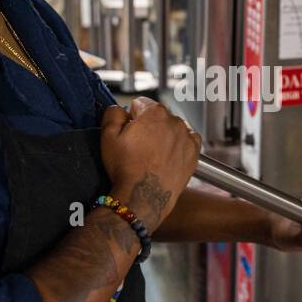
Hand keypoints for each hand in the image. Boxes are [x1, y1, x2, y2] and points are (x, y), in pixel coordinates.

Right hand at [100, 98, 199, 229]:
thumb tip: (118, 109)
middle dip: (148, 126)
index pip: (140, 104)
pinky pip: (187, 140)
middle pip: (158, 116)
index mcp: (154, 113)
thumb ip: (112, 113)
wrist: (144, 197)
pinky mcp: (194, 153)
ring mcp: (186, 137)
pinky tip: (167, 156)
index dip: (131, 117)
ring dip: (164, 135)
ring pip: (172, 128)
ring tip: (152, 154)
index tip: (128, 131)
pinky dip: (179, 145)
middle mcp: (174, 121)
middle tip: (138, 146)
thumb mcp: (107, 137)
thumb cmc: (126, 169)